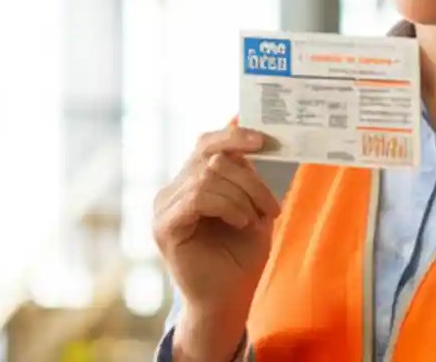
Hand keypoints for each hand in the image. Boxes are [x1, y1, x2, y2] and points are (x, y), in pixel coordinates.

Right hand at [153, 123, 280, 359]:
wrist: (229, 300)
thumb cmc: (240, 256)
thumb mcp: (252, 207)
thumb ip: (247, 175)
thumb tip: (254, 137)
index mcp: (190, 181)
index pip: (205, 144)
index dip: (233, 135)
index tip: (264, 140)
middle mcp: (172, 190)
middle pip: (211, 158)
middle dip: (250, 178)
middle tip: (271, 206)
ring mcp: (164, 208)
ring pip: (207, 176)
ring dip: (243, 196)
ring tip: (255, 220)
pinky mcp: (164, 227)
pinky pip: (198, 198)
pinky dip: (228, 207)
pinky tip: (241, 223)